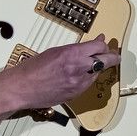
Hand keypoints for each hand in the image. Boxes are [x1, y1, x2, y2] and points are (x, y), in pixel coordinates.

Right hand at [0, 35, 118, 124]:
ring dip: (98, 68)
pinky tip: (81, 74)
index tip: (102, 41)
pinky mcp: (76, 94)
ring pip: (98, 73)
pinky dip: (88, 78)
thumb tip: (89, 46)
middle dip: (112, 56)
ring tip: (92, 63)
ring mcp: (79, 83)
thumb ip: (75, 49)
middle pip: (107, 61)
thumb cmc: (33, 68)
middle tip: (113, 54)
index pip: (100, 47)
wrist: (22, 88)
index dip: (103, 44)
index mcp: (73, 54)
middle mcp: (79, 69)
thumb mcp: (56, 51)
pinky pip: (88, 84)